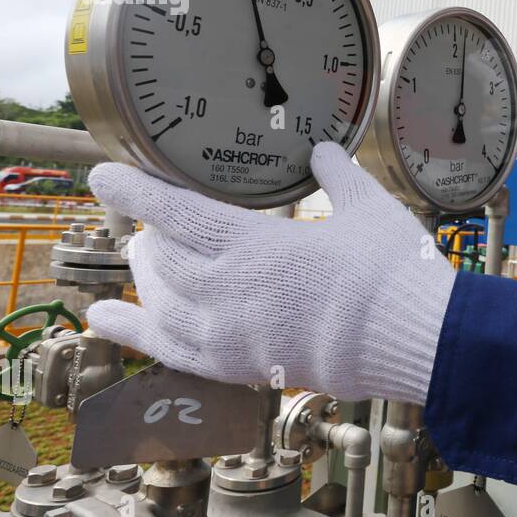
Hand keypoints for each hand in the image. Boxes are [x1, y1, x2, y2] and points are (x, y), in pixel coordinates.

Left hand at [85, 143, 455, 403]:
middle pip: (161, 259)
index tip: (103, 174)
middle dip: (152, 235)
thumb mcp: (368, 208)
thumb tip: (323, 150)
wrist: (413, 340)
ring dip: (147, 277)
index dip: (134, 191)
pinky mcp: (241, 367)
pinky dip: (133, 333)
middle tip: (159, 222)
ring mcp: (232, 335)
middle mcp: (231, 291)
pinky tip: (105, 319)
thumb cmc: (393, 272)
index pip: (175, 213)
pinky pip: (171, 353)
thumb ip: (338, 175)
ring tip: (146, 259)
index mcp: (257, 245)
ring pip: (160, 303)